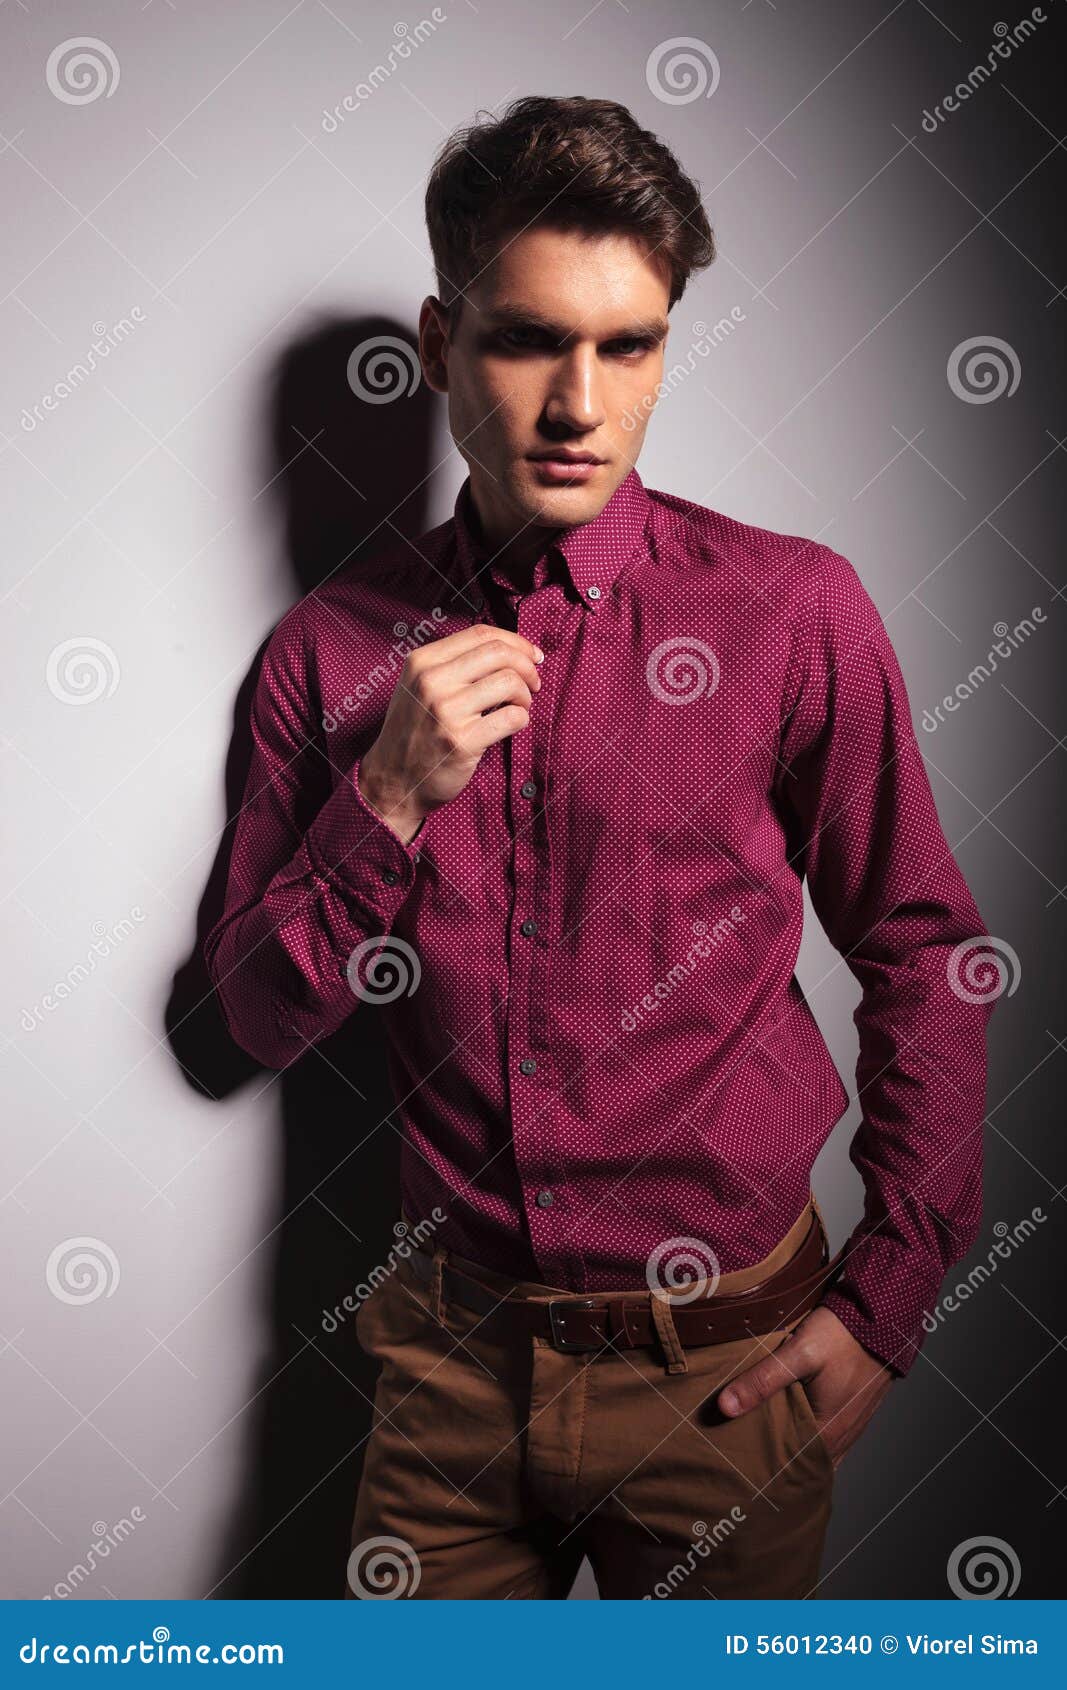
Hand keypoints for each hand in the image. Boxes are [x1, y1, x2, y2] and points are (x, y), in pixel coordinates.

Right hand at [358, 624, 543, 842]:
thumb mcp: (419, 686)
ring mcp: (446, 711)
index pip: (481, 633)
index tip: (531, 654)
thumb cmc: (414, 732)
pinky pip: (512, 717)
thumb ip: (454, 665)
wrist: (394, 779)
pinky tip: (512, 724)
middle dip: (527, 665)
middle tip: (532, 682)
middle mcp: (432, 681)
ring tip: (519, 706)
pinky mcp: (462, 740)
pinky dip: (522, 718)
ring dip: (525, 694)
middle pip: (499, 653)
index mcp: (423, 661)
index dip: (516, 641)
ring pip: (509, 682)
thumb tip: (509, 651)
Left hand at [716, 1304, 894, 1467]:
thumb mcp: (797, 1354)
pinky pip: (827, 1435)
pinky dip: (808, 1435)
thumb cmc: (842, 1335)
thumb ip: (762, 1381)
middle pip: (801, 1459)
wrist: (881, 1316)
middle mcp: (841, 1438)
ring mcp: (850, 1426)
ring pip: (814, 1448)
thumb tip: (724, 1408)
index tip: (735, 1463)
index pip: (788, 1468)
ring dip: (791, 1446)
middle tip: (740, 1452)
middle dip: (773, 1457)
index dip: (761, 1466)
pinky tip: (790, 1422)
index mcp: (827, 1434)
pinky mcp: (853, 1411)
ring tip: (758, 1439)